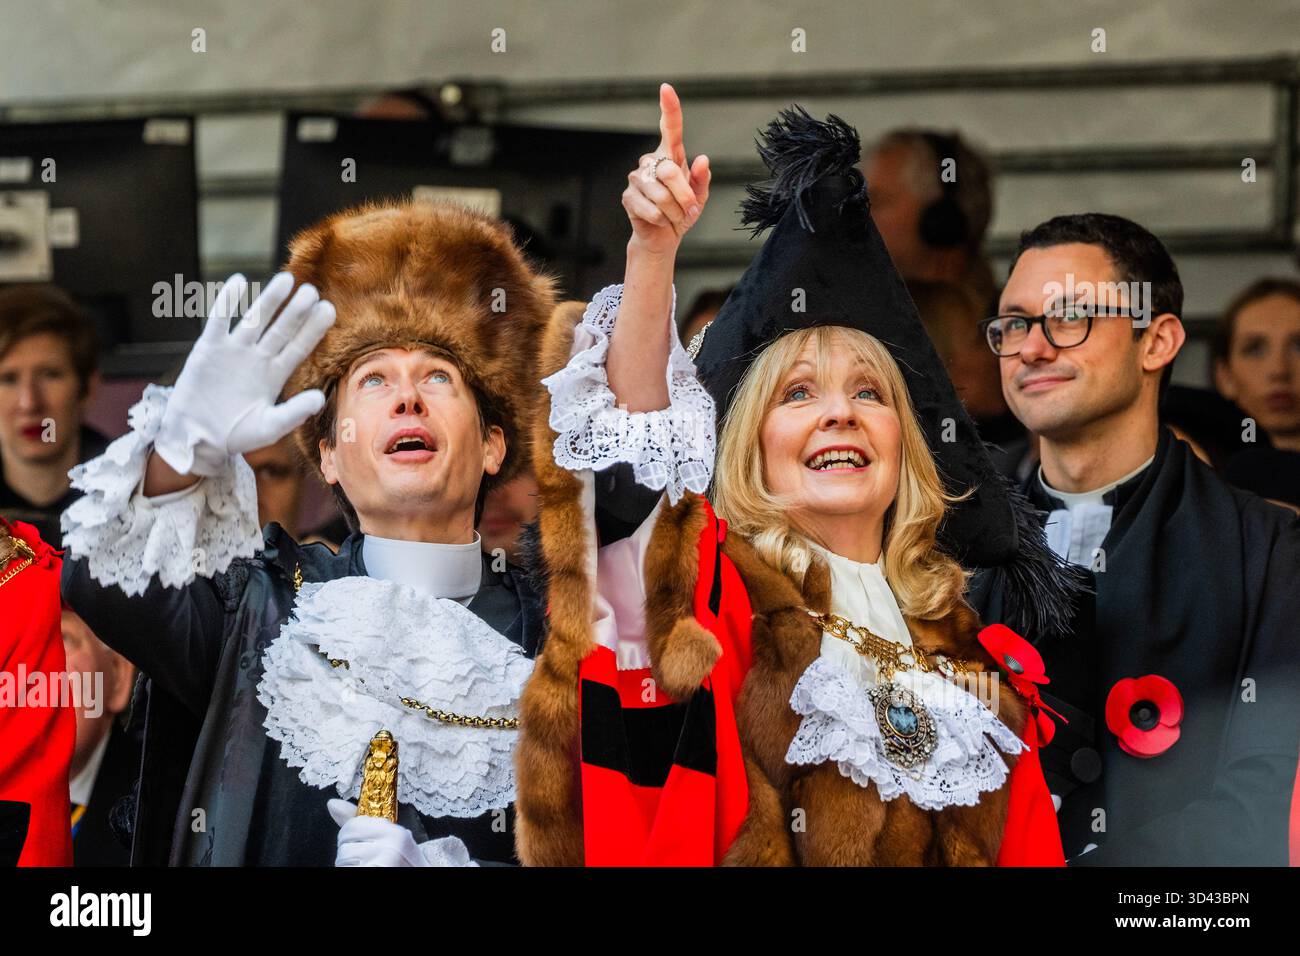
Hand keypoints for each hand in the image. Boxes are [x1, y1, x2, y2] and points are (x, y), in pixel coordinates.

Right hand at [154, 272, 335, 476]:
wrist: (197, 438)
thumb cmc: (235, 435)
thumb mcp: (269, 427)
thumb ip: (293, 413)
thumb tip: (320, 399)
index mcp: (276, 375)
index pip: (299, 347)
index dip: (313, 329)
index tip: (328, 309)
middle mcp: (259, 358)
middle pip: (281, 329)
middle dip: (296, 310)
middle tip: (311, 290)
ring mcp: (234, 351)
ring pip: (255, 320)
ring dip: (269, 300)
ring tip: (285, 279)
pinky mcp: (209, 349)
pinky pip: (218, 321)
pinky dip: (226, 302)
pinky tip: (238, 281)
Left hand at [327, 799, 476, 866]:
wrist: (423, 874)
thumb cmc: (406, 863)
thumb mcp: (392, 841)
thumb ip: (363, 823)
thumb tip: (333, 804)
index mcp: (397, 834)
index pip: (353, 826)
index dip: (352, 837)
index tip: (364, 846)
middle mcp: (391, 846)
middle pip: (345, 845)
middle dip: (350, 853)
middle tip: (370, 860)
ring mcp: (383, 863)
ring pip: (343, 860)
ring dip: (351, 865)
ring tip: (371, 865)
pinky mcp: (376, 870)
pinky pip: (347, 869)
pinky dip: (354, 870)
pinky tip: (369, 869)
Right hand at [622, 83, 710, 256]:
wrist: (663, 236)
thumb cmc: (683, 212)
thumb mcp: (699, 197)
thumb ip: (702, 179)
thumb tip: (703, 159)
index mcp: (670, 156)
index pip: (670, 128)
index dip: (669, 109)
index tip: (666, 88)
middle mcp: (651, 161)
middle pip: (670, 171)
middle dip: (684, 196)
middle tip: (689, 210)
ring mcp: (637, 178)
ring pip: (662, 195)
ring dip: (674, 211)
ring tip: (674, 216)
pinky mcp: (628, 196)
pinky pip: (652, 209)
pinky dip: (662, 220)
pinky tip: (659, 220)